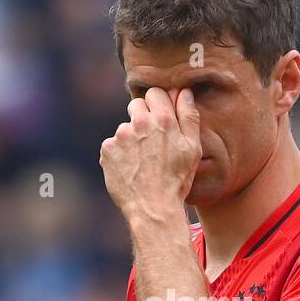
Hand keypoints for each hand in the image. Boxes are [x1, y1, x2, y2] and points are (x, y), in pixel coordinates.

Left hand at [99, 87, 201, 219]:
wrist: (152, 208)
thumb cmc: (177, 180)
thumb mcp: (192, 149)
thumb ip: (189, 117)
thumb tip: (184, 92)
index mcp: (163, 119)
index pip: (155, 93)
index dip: (159, 105)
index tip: (161, 119)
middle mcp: (140, 123)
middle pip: (136, 104)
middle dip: (143, 117)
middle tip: (151, 141)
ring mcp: (121, 136)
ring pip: (125, 127)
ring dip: (131, 138)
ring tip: (142, 162)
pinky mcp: (107, 150)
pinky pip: (113, 145)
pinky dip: (119, 154)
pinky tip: (130, 169)